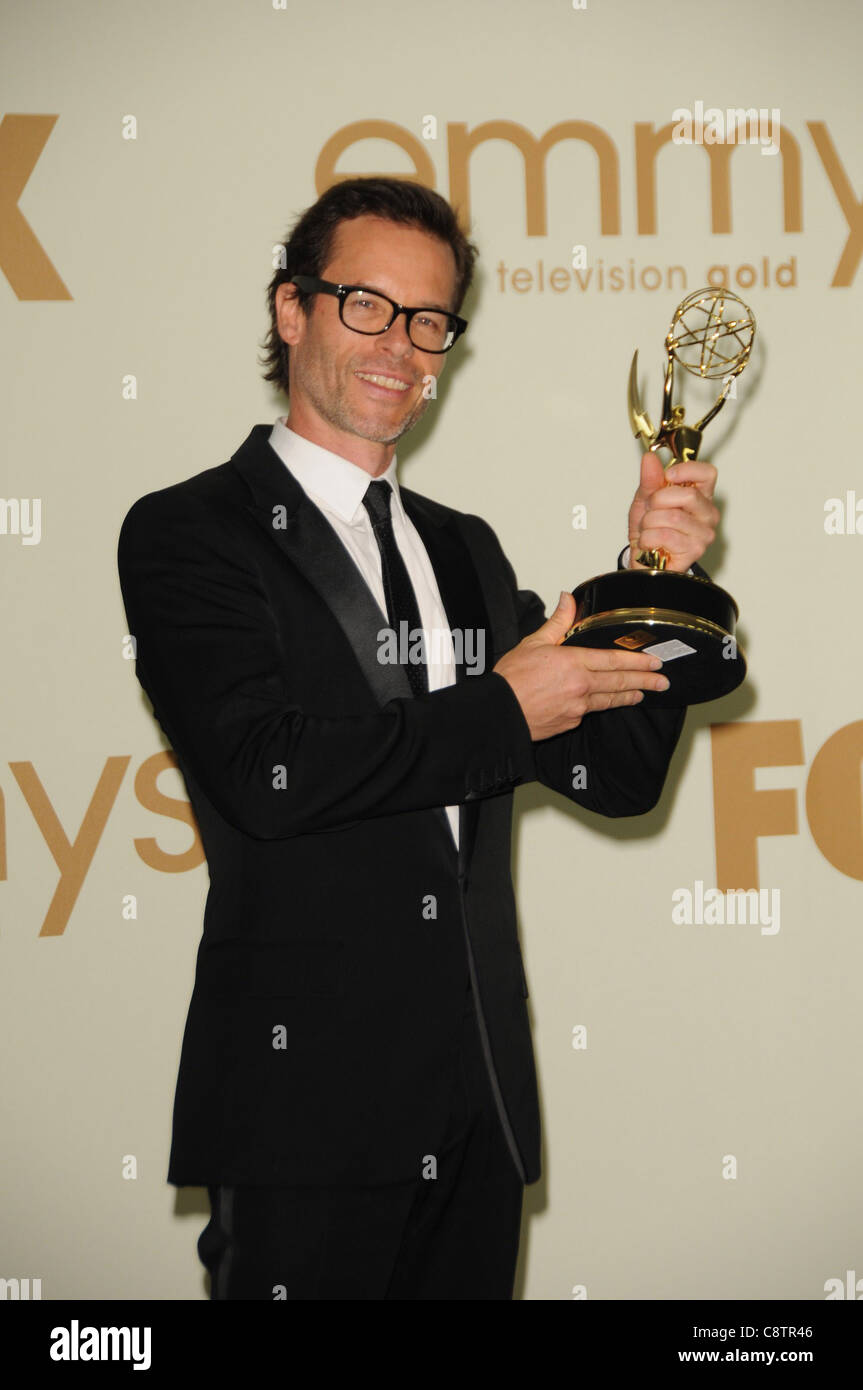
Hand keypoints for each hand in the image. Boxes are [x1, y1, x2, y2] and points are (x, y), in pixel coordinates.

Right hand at [493, 592, 669, 740]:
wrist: (498, 713)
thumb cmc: (511, 679)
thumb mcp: (533, 643)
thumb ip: (557, 622)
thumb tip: (568, 600)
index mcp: (573, 663)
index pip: (614, 661)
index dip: (638, 662)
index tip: (655, 662)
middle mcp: (580, 687)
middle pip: (620, 683)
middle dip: (645, 681)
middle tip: (663, 681)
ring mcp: (577, 708)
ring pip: (609, 701)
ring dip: (629, 696)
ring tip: (643, 694)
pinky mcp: (570, 722)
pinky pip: (590, 712)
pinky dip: (602, 707)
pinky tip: (608, 704)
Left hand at [627, 451, 718, 571]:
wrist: (644, 560)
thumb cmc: (650, 529)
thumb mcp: (645, 500)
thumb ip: (649, 480)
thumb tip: (650, 459)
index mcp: (700, 495)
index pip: (707, 473)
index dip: (686, 470)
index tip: (668, 476)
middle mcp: (707, 513)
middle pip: (688, 495)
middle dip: (658, 501)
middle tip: (651, 510)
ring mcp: (704, 533)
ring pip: (672, 517)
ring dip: (649, 523)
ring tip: (649, 529)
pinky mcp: (695, 550)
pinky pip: (665, 536)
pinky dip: (648, 538)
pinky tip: (651, 543)